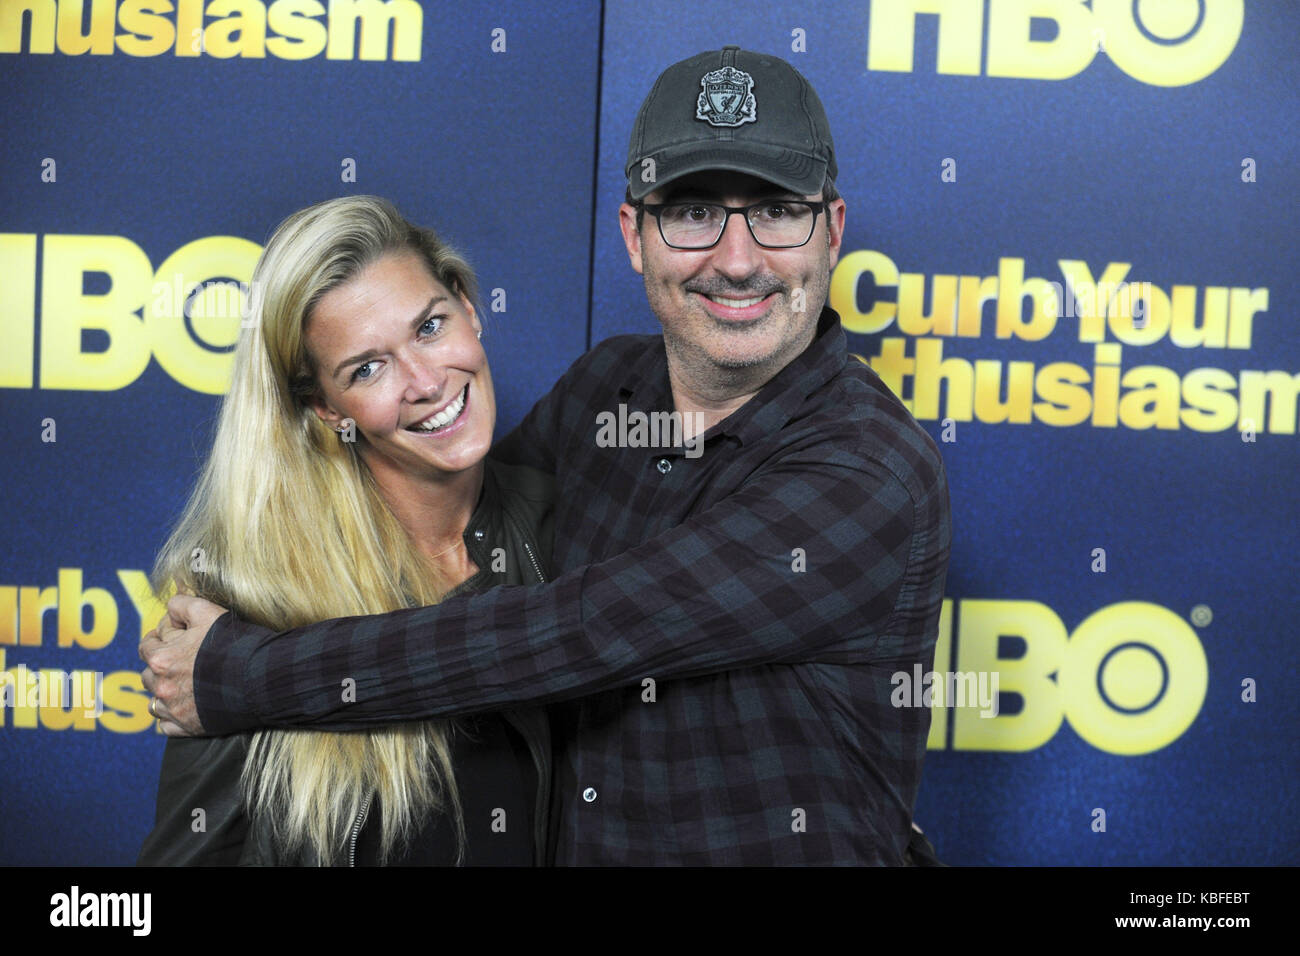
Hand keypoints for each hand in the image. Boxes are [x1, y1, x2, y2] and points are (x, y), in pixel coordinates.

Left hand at [139, 594, 227, 735]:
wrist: (263, 678)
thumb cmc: (236, 644)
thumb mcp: (208, 612)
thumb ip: (182, 605)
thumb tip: (171, 607)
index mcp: (162, 658)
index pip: (146, 645)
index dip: (161, 637)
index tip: (175, 636)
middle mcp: (163, 686)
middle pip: (147, 674)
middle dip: (160, 665)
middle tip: (181, 659)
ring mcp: (175, 709)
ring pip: (154, 701)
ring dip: (164, 691)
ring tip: (183, 683)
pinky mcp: (188, 726)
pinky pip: (166, 725)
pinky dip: (172, 716)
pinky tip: (186, 706)